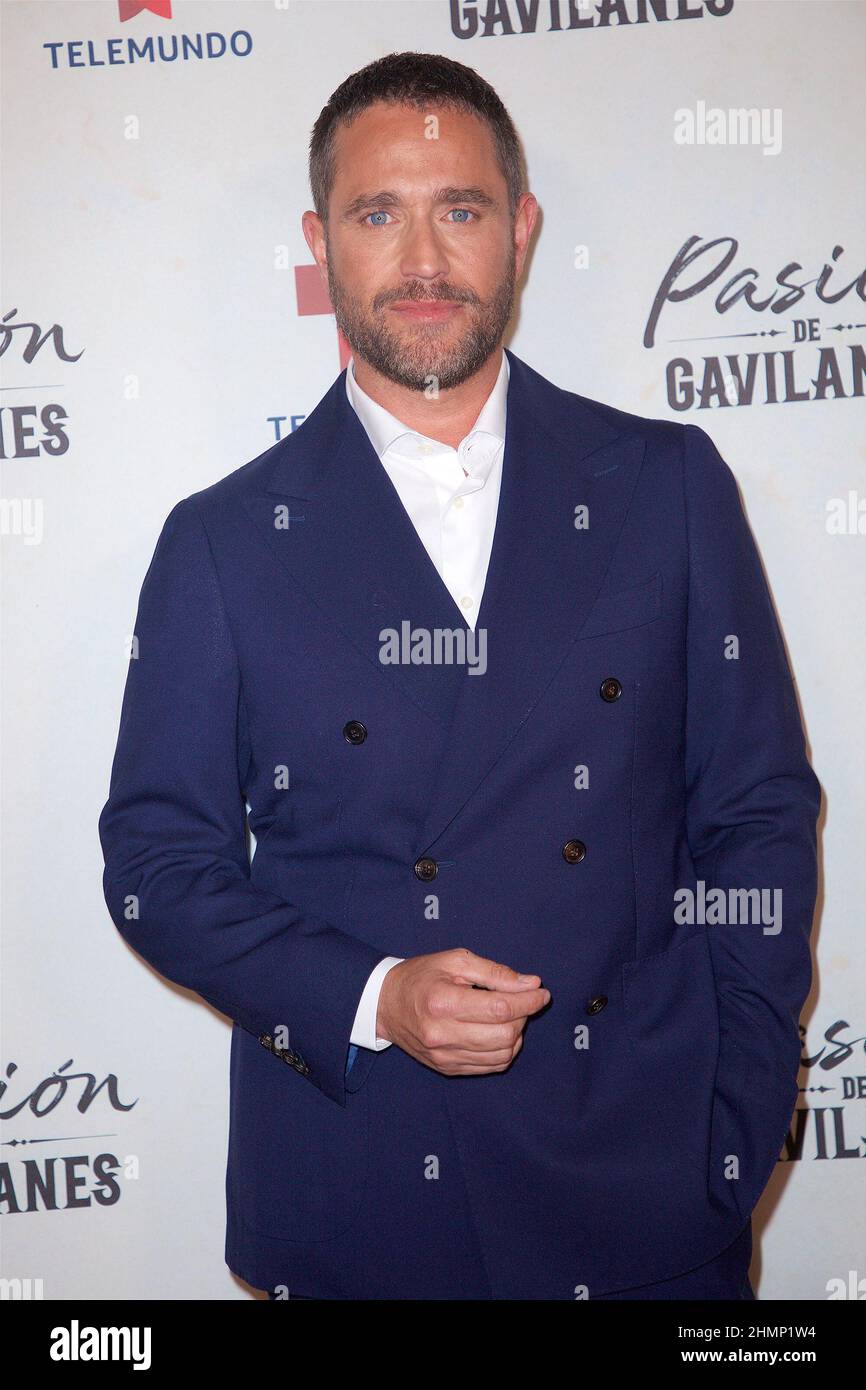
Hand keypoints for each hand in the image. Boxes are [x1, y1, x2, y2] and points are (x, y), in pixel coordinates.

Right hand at [376, 948, 549, 1075]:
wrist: (385, 1004)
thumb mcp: (455, 961)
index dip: (528, 1001)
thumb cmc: (421, 976)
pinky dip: (504, 1050)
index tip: (542, 993)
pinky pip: (490, 1066)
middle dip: (522, 1017)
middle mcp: (442, 1034)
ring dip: (515, 1035)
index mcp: (443, 1002)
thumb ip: (495, 972)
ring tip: (507, 1016)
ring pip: (501, 1055)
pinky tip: (497, 1032)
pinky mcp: (447, 1068)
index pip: (499, 1009)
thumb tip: (531, 984)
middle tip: (520, 1001)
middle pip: (504, 1036)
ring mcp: (444, 1056)